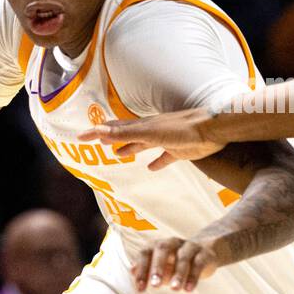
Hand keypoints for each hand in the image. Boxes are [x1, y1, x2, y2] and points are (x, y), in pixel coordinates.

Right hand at [79, 107, 223, 168]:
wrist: (212, 130)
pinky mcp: (179, 151)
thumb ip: (126, 133)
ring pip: (143, 145)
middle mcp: (152, 131)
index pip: (115, 128)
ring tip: (119, 154)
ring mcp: (165, 140)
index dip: (98, 132)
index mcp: (143, 125)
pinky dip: (156, 162)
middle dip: (112, 138)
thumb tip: (100, 131)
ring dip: (130, 149)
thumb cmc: (182, 129)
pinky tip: (152, 168)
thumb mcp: (150, 132)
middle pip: (127, 135)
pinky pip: (164, 158)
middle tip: (99, 141)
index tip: (81, 137)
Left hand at [130, 236, 221, 292]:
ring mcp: (189, 246)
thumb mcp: (159, 266)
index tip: (140, 288)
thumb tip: (132, 271)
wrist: (204, 253)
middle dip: (158, 267)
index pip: (145, 254)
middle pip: (162, 250)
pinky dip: (193, 276)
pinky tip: (189, 289)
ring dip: (178, 274)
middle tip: (155, 285)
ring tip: (174, 289)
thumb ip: (146, 269)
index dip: (142, 270)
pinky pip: (199, 263)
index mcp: (157, 245)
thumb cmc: (175, 262)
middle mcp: (172, 243)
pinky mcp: (204, 253)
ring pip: (183, 257)